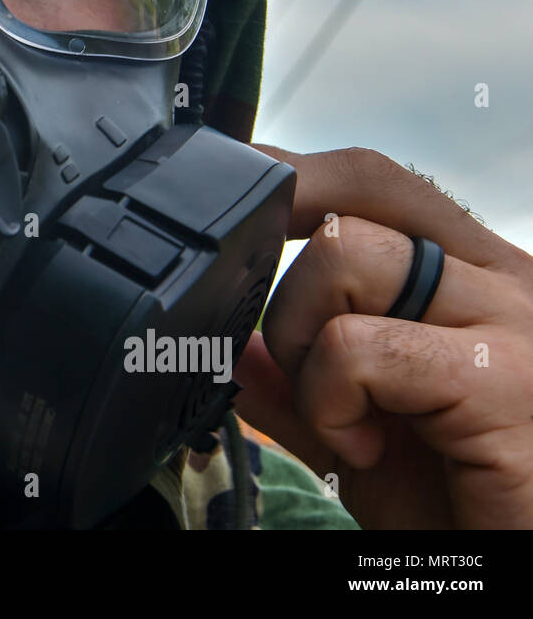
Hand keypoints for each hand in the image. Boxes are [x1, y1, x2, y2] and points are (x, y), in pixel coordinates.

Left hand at [233, 146, 532, 528]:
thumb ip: (299, 382)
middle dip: (289, 293)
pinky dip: (329, 402)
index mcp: (472, 276)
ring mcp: (513, 324)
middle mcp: (503, 280)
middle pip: (347, 206)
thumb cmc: (456, 499)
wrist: (508, 560)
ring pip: (341, 256)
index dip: (291, 181)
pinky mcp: (505, 382)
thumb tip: (237, 348)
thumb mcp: (358, 429)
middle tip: (307, 373)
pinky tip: (362, 449)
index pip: (374, 183)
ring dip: (305, 350)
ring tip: (346, 419)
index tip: (238, 211)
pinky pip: (358, 348)